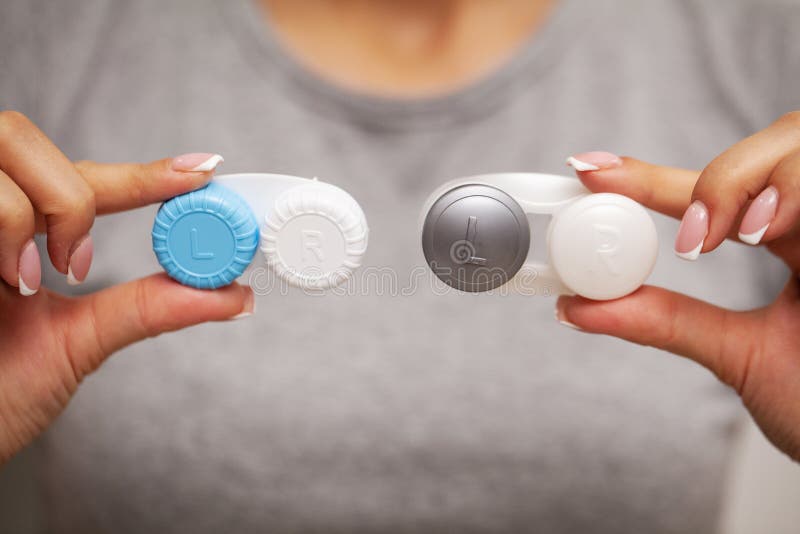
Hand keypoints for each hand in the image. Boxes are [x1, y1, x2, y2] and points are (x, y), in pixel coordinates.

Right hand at [0, 111, 252, 462]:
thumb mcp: (81, 343)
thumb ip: (150, 308)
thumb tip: (235, 295)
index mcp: (21, 235)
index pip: (85, 179)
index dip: (144, 172)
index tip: (204, 172)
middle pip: (26, 136)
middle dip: (70, 194)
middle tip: (76, 260)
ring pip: (5, 144)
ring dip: (29, 212)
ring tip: (26, 280)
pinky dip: (2, 228)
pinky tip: (1, 282)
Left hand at [561, 111, 799, 460]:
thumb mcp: (741, 358)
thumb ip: (665, 322)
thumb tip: (576, 306)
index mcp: (796, 242)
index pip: (721, 192)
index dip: (651, 176)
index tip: (590, 172)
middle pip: (780, 141)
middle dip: (726, 175)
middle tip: (695, 234)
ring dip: (771, 180)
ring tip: (740, 234)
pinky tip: (776, 229)